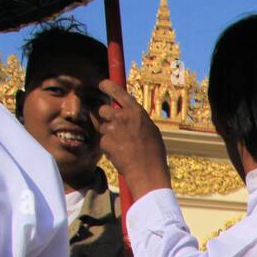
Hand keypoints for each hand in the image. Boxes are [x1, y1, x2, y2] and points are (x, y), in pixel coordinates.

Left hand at [96, 79, 170, 198]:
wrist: (148, 173)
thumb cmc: (154, 154)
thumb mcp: (151, 131)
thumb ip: (137, 120)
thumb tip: (129, 114)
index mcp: (136, 112)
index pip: (117, 91)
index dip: (107, 86)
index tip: (102, 84)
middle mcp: (122, 117)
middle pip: (103, 110)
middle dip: (107, 117)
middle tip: (116, 128)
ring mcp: (112, 129)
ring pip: (103, 127)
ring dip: (109, 134)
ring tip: (123, 145)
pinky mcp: (105, 142)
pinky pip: (103, 141)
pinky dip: (109, 147)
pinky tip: (120, 154)